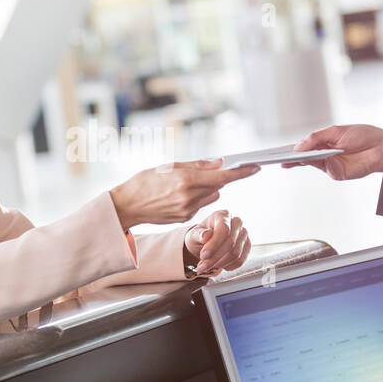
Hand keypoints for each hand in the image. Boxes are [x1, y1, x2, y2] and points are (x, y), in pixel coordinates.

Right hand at [109, 158, 259, 229]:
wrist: (127, 206)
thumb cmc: (144, 181)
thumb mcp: (168, 165)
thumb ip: (197, 165)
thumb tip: (219, 162)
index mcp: (186, 180)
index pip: (222, 176)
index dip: (241, 172)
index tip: (255, 167)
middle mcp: (190, 197)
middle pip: (218, 186)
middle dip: (215, 178)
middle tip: (200, 172)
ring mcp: (188, 210)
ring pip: (210, 196)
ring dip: (204, 189)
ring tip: (181, 186)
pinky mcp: (185, 219)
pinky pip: (199, 205)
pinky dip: (195, 198)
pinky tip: (176, 197)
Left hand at [183, 209, 250, 276]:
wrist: (206, 243)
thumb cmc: (200, 236)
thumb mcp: (193, 235)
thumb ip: (198, 234)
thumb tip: (206, 235)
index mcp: (223, 215)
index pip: (224, 229)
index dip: (214, 245)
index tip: (203, 256)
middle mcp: (236, 222)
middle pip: (230, 243)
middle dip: (214, 258)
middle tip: (202, 266)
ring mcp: (244, 234)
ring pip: (235, 254)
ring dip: (219, 264)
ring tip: (206, 267)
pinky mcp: (247, 246)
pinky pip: (240, 260)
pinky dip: (227, 266)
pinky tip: (217, 265)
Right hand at [284, 124, 382, 180]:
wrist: (381, 147)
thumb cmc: (363, 135)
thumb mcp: (336, 131)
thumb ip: (316, 138)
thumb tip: (299, 146)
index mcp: (324, 142)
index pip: (304, 146)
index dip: (291, 149)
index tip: (278, 151)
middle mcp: (325, 154)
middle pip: (304, 157)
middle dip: (291, 157)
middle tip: (278, 157)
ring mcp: (330, 165)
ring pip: (310, 163)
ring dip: (300, 160)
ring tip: (289, 157)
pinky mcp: (337, 173)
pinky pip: (323, 168)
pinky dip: (317, 162)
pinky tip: (311, 157)